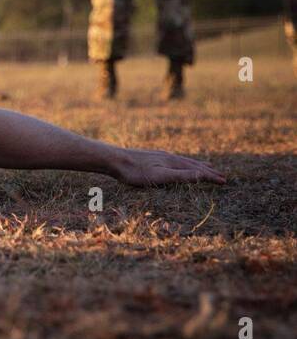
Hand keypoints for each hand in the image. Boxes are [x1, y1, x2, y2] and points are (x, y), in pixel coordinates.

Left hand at [110, 146, 224, 186]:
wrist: (114, 160)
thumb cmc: (135, 172)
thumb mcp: (160, 176)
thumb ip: (181, 176)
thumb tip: (203, 174)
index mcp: (173, 162)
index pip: (198, 171)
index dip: (211, 177)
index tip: (224, 182)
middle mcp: (169, 157)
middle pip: (193, 164)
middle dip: (208, 171)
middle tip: (221, 175)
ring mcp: (160, 157)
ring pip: (183, 162)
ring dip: (197, 166)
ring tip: (205, 168)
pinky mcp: (151, 158)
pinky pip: (173, 161)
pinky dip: (183, 164)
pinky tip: (177, 165)